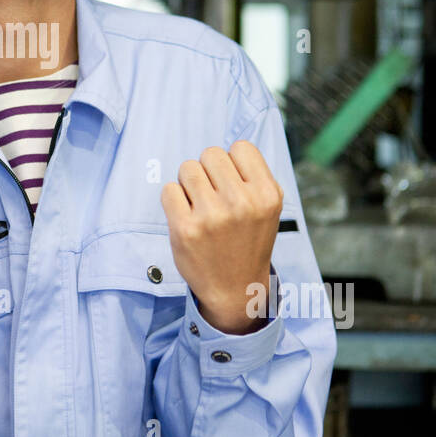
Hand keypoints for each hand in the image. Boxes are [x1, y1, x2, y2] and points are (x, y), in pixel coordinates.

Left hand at [161, 141, 282, 333]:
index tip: (231, 182)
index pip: (240, 147)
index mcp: (267, 194)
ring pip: (187, 168)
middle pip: (210, 154)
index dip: (232, 162)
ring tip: (200, 205)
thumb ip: (252, 176)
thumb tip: (225, 150)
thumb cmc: (248, 240)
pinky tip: (187, 216)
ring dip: (189, 183)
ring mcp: (212, 216)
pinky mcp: (185, 229)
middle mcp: (242, 203)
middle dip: (208, 171)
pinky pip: (169, 189)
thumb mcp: (266, 208)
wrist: (236, 288)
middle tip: (213, 195)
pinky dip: (174, 200)